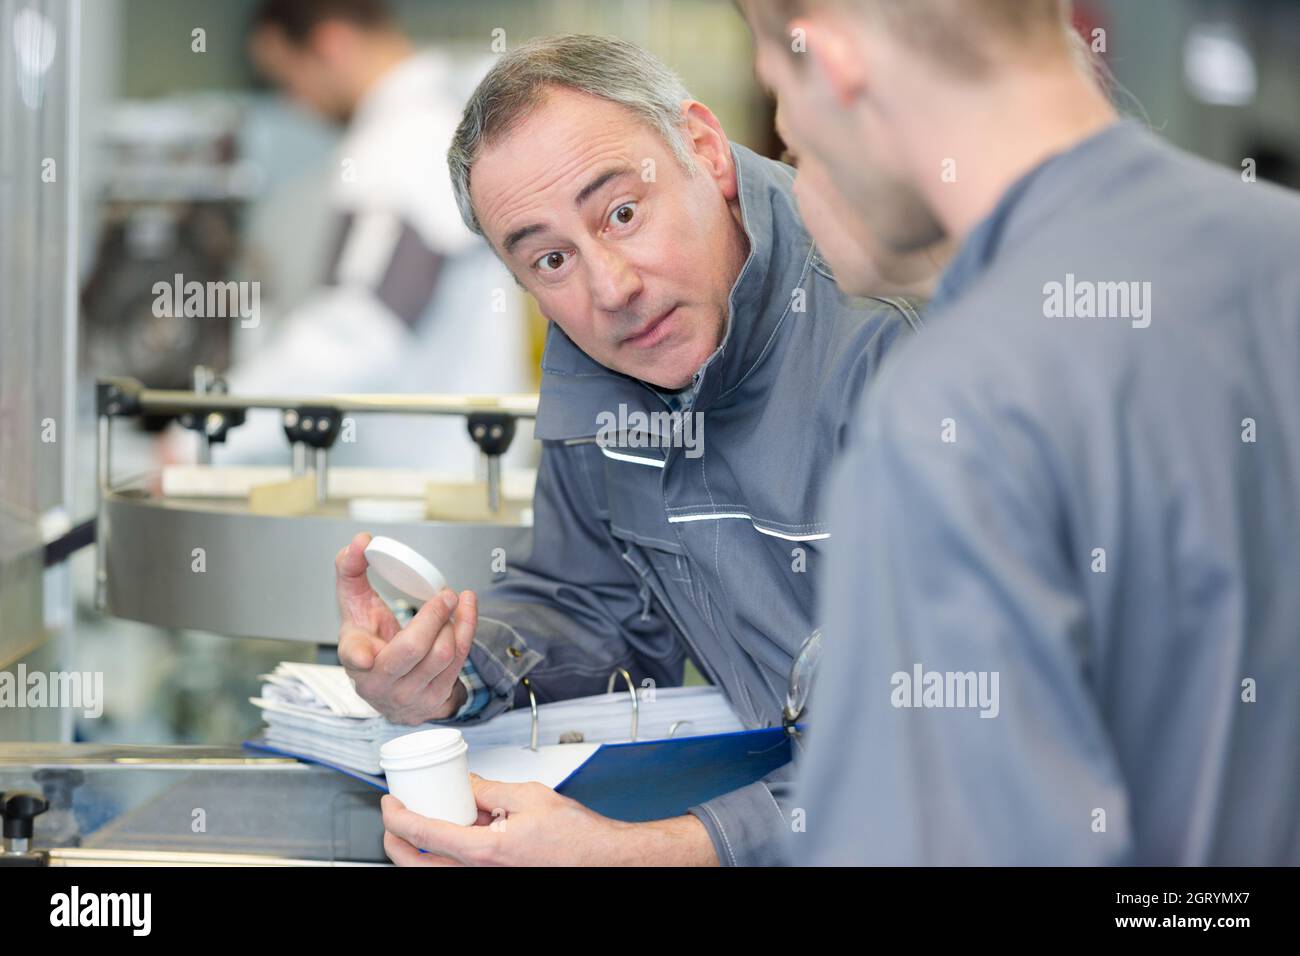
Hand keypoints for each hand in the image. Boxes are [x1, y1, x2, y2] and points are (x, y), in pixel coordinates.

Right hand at [335, 531, 477, 723]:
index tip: (364, 655)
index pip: (352, 655)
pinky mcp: (435, 699)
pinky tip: (466, 612)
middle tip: (445, 594)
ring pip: (441, 654)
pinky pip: (459, 661)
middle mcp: (379, 682)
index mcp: (354, 656)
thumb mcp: (356, 607)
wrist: (390, 688)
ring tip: (450, 604)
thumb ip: (351, 571)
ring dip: (452, 623)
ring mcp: (408, 694)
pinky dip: (467, 630)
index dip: (358, 656)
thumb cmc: (370, 642)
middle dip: (434, 616)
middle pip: (413, 648)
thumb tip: (361, 540)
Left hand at [381, 775, 718, 865]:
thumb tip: (465, 782)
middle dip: (396, 839)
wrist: (602, 860)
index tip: (389, 801)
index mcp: (486, 851)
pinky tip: (460, 828)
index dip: (397, 816)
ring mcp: (488, 877)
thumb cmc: (578, 838)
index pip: (424, 834)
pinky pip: (461, 865)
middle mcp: (482, 873)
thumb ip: (490, 789)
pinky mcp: (497, 875)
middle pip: (417, 864)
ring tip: (424, 819)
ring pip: (436, 868)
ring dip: (422, 846)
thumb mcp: (530, 797)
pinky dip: (449, 849)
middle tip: (394, 816)